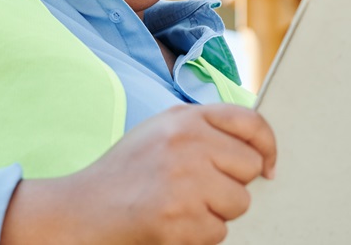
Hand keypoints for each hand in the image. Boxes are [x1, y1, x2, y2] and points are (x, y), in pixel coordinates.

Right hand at [1, 103, 276, 244]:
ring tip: (181, 205)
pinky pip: (219, 231)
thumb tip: (257, 151)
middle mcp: (187, 142)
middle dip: (231, 184)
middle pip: (249, 168)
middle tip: (198, 189)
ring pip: (239, 203)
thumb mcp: (162, 132)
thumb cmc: (126, 174)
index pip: (250, 122)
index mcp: (184, 118)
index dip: (268, 145)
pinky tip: (172, 222)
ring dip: (217, 212)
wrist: (81, 211)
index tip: (269, 166)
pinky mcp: (179, 217)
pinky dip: (199, 235)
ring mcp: (184, 180)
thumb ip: (205, 130)